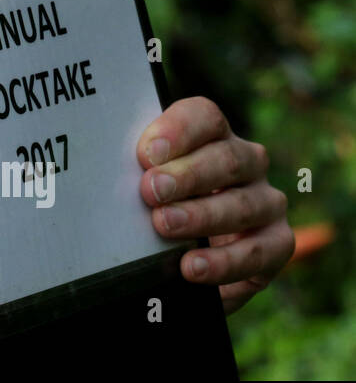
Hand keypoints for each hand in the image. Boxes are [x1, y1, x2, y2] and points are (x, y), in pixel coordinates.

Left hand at [137, 97, 294, 314]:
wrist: (188, 259)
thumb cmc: (160, 207)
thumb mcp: (145, 184)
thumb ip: (135, 172)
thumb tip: (106, 174)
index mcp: (213, 136)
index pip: (204, 117)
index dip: (178, 130)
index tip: (146, 152)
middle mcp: (247, 164)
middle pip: (227, 158)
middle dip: (186, 175)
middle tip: (150, 190)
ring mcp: (266, 202)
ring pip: (244, 205)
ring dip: (202, 216)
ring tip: (165, 225)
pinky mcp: (277, 243)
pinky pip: (260, 252)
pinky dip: (225, 262)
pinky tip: (193, 266)